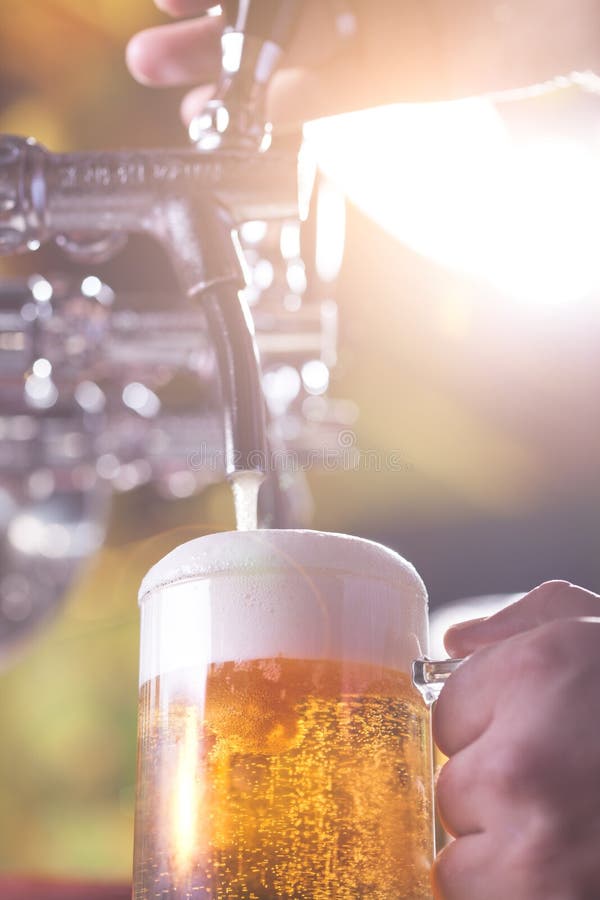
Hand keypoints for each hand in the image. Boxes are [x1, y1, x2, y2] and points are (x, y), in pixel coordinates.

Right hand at [126, 1, 599, 129]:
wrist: (578, 8)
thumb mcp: (408, 16)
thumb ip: (347, 52)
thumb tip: (283, 89)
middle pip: (261, 11)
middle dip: (205, 33)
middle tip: (153, 55)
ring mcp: (368, 27)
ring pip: (285, 54)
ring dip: (231, 77)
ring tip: (182, 96)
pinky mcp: (391, 72)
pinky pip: (328, 92)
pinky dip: (288, 108)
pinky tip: (252, 119)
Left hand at [433, 580, 599, 899]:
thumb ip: (523, 625)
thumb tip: (456, 642)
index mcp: (537, 675)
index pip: (446, 715)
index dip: (492, 729)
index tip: (542, 736)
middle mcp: (522, 763)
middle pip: (451, 792)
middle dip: (496, 795)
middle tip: (570, 791)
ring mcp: (537, 853)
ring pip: (462, 864)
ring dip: (506, 859)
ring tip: (580, 833)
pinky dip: (528, 891)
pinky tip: (581, 865)